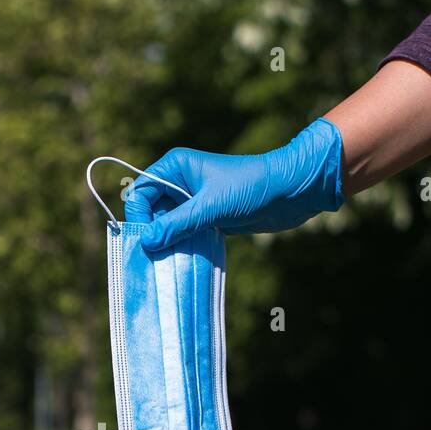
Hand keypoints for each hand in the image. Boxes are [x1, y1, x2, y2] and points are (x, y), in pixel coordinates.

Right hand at [124, 117, 343, 252]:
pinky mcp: (207, 217)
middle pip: (150, 211)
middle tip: (157, 259)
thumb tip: (146, 242)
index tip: (146, 242)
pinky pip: (184, 234)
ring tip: (171, 263)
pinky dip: (183, 247)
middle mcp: (180, 182)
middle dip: (152, 234)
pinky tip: (185, 261)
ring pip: (167, 226)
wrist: (292, 190)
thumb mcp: (211, 207)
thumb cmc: (251, 187)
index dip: (138, 217)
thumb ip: (177, 225)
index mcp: (175, 166)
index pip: (140, 192)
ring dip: (168, 244)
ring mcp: (193, 201)